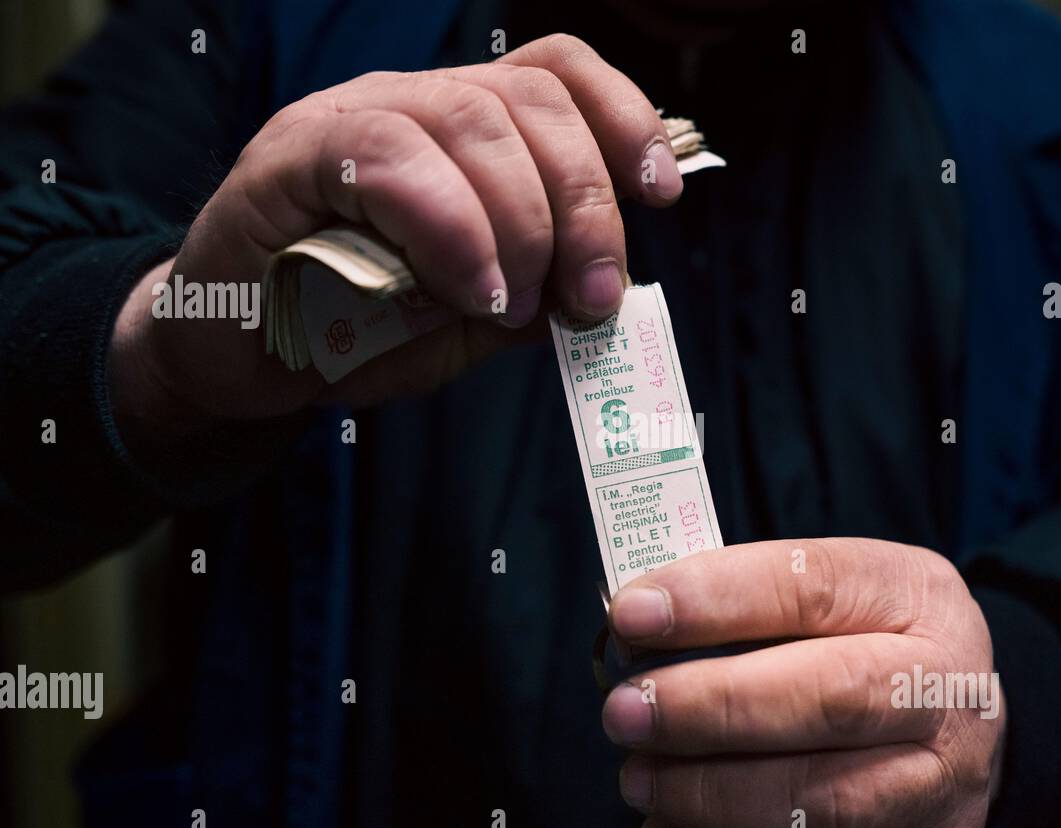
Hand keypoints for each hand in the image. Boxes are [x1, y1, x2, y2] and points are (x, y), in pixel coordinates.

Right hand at [110, 34, 680, 438]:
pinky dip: (450, 226)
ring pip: (470, 117)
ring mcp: (348, 118)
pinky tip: (471, 289)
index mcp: (465, 129)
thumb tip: (605, 286)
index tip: (662, 195)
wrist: (239, 360)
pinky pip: (388, 156)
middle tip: (591, 297)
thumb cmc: (355, 332)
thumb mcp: (470, 319)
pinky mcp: (289, 155)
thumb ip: (535, 292)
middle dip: (586, 204)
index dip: (624, 121)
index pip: (559, 74)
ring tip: (515, 304)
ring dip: (522, 220)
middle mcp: (412, 103)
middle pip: (531, 101)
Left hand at [601, 538, 1007, 827]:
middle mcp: (941, 690)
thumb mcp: (832, 597)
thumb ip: (747, 603)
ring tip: (638, 779)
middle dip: (712, 707)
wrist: (956, 728)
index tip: (633, 615)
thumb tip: (638, 628)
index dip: (717, 598)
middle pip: (831, 698)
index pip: (814, 585)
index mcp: (914, 597)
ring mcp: (938, 784)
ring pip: (824, 803)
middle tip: (625, 712)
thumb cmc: (863, 646)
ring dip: (710, 795)